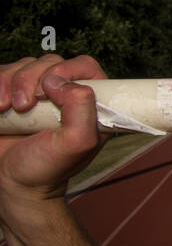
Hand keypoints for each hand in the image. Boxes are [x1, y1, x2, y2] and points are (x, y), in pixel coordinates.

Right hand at [0, 54, 106, 217]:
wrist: (12, 183)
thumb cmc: (47, 168)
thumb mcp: (76, 145)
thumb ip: (82, 110)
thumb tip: (61, 82)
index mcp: (88, 103)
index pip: (84, 66)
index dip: (66, 70)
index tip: (47, 92)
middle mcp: (64, 94)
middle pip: (50, 62)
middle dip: (31, 80)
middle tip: (23, 107)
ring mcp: (36, 93)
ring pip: (24, 65)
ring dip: (10, 83)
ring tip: (5, 109)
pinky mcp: (11, 94)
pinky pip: (3, 72)